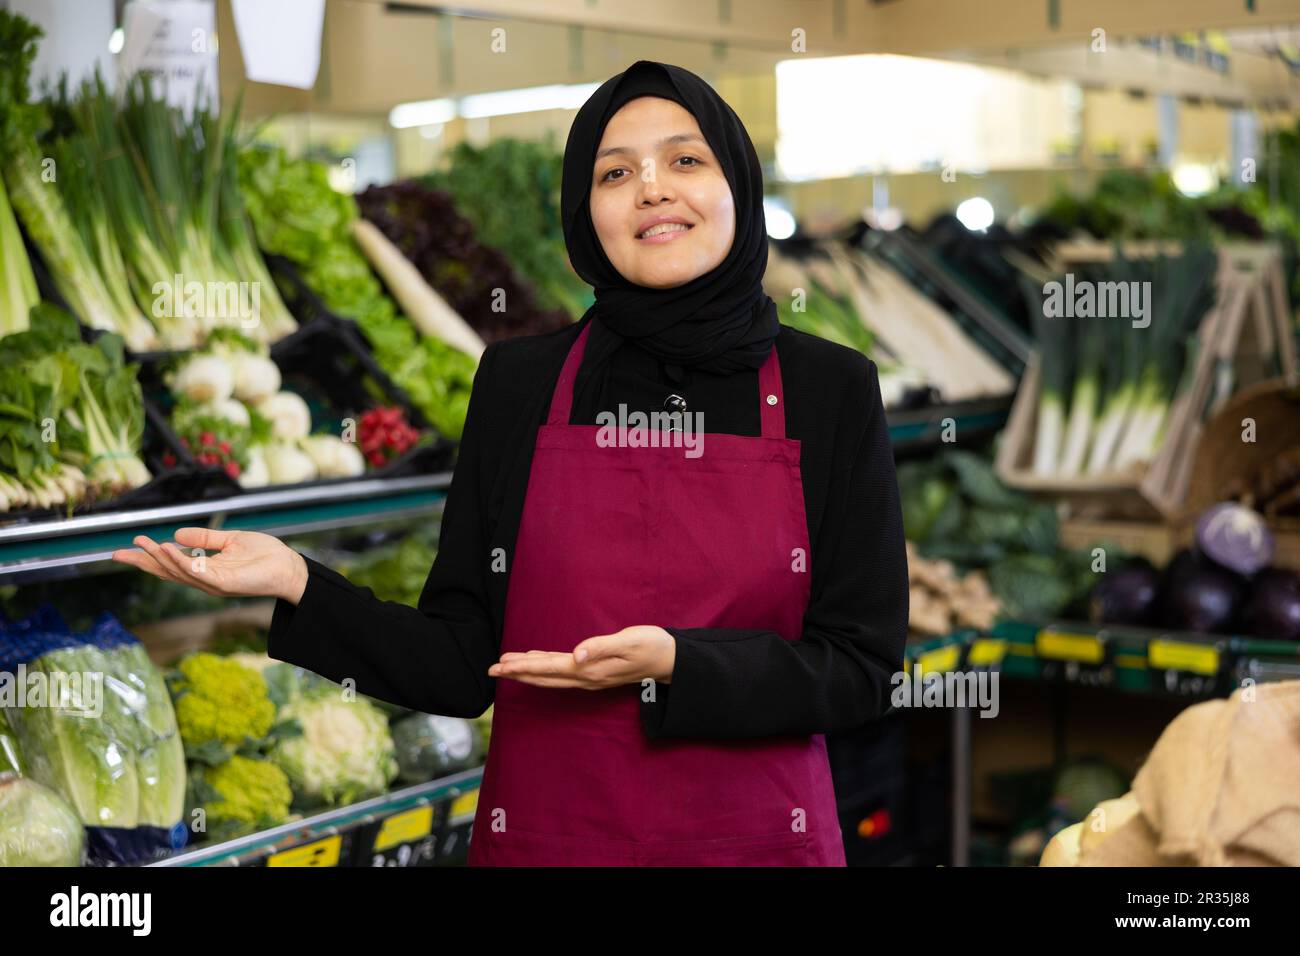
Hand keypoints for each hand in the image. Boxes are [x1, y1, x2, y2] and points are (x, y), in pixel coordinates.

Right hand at [111, 527, 307, 602]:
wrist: (291, 568)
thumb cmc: (266, 556)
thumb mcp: (230, 541)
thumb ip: (205, 539)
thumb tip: (176, 535)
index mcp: (205, 569)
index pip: (171, 564)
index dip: (150, 557)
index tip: (130, 546)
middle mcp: (205, 579)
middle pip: (167, 571)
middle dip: (142, 563)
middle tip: (116, 553)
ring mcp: (213, 583)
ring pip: (178, 572)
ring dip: (157, 558)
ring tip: (140, 545)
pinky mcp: (224, 583)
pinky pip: (196, 572)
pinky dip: (180, 561)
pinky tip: (166, 549)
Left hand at [488, 625, 675, 689]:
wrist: (670, 660)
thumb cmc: (651, 646)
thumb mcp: (628, 642)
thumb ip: (600, 647)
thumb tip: (576, 655)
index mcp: (591, 670)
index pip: (549, 669)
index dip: (523, 667)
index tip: (501, 666)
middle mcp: (587, 677)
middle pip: (544, 677)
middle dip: (517, 673)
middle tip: (491, 669)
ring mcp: (590, 677)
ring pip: (551, 676)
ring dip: (527, 671)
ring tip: (505, 665)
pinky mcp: (594, 672)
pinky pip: (562, 672)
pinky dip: (544, 667)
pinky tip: (536, 661)